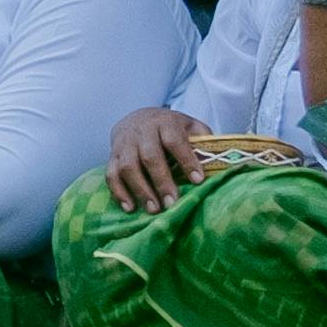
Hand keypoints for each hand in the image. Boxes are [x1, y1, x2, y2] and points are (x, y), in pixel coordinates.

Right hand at [101, 104, 219, 214]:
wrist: (139, 117)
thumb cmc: (171, 128)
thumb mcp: (190, 126)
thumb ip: (203, 141)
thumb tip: (216, 162)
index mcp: (165, 122)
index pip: (175, 141)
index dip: (186, 160)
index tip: (198, 180)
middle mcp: (141, 131)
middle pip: (150, 156)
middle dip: (161, 181)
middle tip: (172, 203)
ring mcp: (124, 143)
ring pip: (127, 167)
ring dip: (140, 190)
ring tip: (153, 209)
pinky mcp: (112, 155)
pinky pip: (110, 174)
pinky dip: (119, 192)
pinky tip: (130, 207)